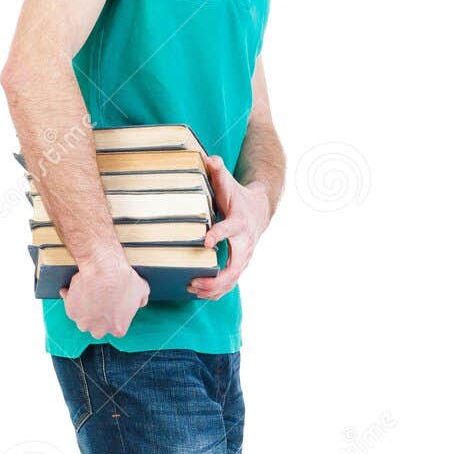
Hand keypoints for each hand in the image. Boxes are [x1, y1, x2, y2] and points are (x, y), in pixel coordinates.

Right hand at [60, 249, 149, 337]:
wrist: (104, 269)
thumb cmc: (122, 280)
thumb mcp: (142, 290)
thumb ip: (140, 301)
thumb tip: (140, 302)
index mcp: (118, 329)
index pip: (116, 327)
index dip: (113, 315)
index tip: (112, 306)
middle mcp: (100, 330)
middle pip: (98, 327)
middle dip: (98, 316)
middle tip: (101, 300)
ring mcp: (83, 322)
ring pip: (83, 318)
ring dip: (85, 309)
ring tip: (89, 293)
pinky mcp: (71, 311)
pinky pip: (70, 304)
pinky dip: (71, 297)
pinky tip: (79, 287)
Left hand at [188, 154, 270, 300]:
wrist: (259, 210)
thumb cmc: (238, 197)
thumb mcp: (228, 184)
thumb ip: (218, 172)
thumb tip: (209, 158)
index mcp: (240, 222)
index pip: (231, 229)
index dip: (220, 235)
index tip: (205, 241)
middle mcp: (245, 243)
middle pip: (235, 265)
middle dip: (216, 277)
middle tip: (194, 281)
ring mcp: (245, 257)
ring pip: (233, 279)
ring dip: (214, 288)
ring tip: (193, 289)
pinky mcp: (241, 265)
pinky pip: (231, 283)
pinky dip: (217, 292)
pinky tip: (201, 294)